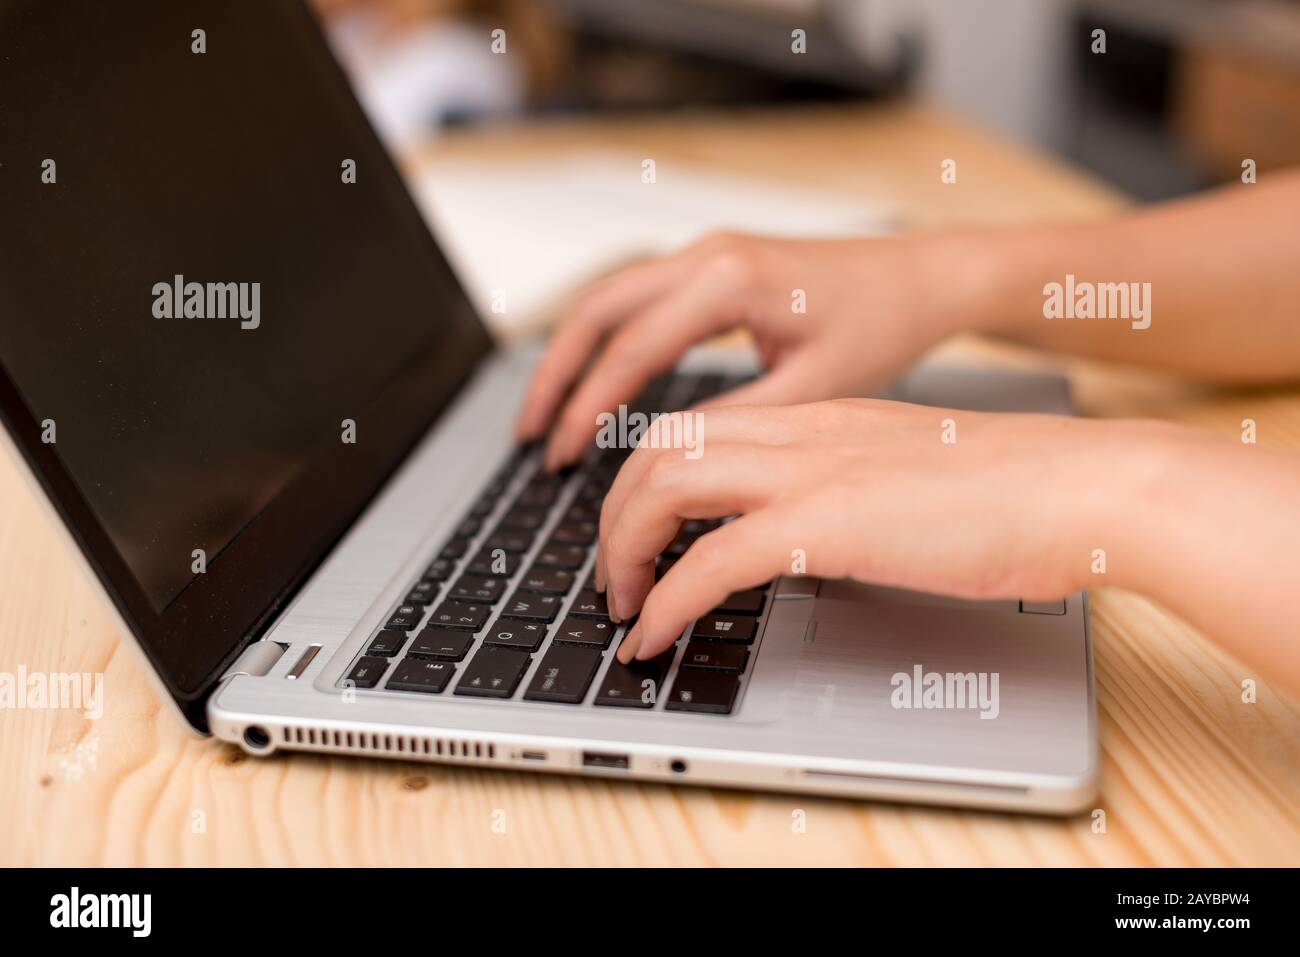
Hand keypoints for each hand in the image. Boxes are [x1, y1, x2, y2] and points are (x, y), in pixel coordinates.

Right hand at [516, 232, 965, 469]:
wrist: (921, 278)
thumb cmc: (881, 326)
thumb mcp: (811, 389)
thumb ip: (734, 419)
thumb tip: (670, 459)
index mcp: (730, 280)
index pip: (633, 349)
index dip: (590, 407)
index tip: (563, 454)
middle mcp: (708, 254)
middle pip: (597, 310)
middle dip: (555, 375)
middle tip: (530, 435)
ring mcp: (706, 253)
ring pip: (609, 300)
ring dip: (572, 355)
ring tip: (546, 414)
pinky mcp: (712, 264)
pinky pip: (637, 299)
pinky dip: (605, 342)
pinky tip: (596, 383)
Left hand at [602, 399, 1170, 661]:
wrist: (1080, 485)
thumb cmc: (1015, 490)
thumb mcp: (903, 478)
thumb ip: (842, 493)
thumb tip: (801, 539)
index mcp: (816, 420)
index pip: (694, 429)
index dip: (644, 481)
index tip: (637, 534)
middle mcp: (799, 434)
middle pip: (658, 448)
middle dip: (614, 514)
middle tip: (613, 574)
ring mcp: (809, 471)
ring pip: (664, 487)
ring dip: (623, 550)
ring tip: (623, 606)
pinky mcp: (826, 522)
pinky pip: (710, 562)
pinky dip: (665, 603)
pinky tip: (654, 638)